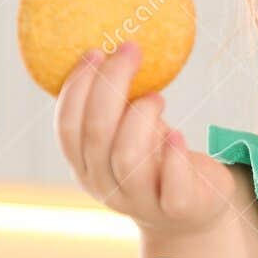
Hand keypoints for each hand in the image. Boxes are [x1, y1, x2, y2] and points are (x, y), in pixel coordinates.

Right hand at [54, 43, 235, 235]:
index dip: (77, 87)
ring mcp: (140, 201)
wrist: (191, 212)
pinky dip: (174, 156)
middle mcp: (105, 186)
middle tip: (130, 50)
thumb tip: (114, 45)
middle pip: (96, 133)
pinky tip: (179, 134)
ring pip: (127, 156)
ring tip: (157, 97)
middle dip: (111, 83)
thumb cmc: (156, 159)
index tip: (96, 51)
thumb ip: (116, 105)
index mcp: (84, 165)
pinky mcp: (177, 208)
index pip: (66, 127)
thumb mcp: (129, 132)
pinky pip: (172, 186)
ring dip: (141, 116)